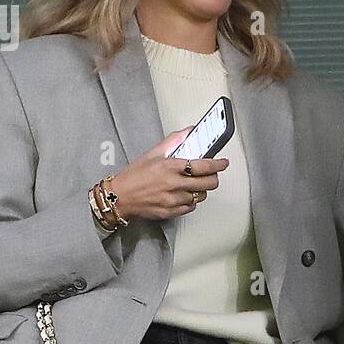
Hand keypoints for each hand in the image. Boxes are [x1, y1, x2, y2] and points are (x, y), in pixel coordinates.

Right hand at [107, 128, 228, 222]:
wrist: (119, 197)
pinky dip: (191, 200)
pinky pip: (191, 207)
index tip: (223, 163)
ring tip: (192, 184)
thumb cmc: (134, 175)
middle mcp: (174, 184)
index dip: (218, 164)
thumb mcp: (153, 153)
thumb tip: (189, 131)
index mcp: (171, 167)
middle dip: (213, 177)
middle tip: (210, 174)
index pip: (204, 166)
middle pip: (208, 183)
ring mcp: (174, 200)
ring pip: (201, 196)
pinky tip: (183, 194)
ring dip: (201, 189)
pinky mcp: (171, 212)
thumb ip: (174, 141)